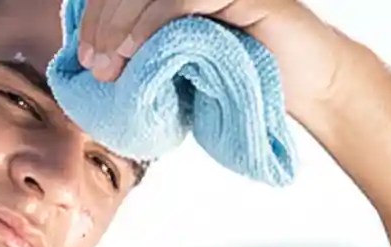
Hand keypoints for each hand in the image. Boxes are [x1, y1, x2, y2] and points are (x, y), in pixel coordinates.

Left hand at [77, 0, 355, 115]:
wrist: (309, 87)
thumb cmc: (244, 81)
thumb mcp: (184, 68)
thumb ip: (147, 56)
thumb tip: (92, 61)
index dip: (98, 14)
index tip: (82, 55)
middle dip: (103, 20)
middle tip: (91, 62)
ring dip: (121, 23)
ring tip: (108, 63)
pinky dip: (152, 22)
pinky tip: (135, 51)